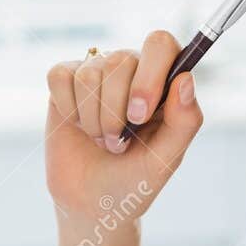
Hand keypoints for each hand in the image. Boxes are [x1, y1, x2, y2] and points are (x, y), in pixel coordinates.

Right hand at [44, 31, 203, 221]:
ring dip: (92, 119)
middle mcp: (131, 69)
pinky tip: (77, 125)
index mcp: (163, 80)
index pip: (159, 43)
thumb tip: (185, 79)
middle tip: (118, 142)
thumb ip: (185, 121)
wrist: (92, 201)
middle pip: (119, 60)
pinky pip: (60, 76)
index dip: (149, 75)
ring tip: (101, 139)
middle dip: (114, 112)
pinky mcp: (64, 80)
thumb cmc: (135, 178)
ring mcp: (96, 72)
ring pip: (89, 74)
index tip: (139, 116)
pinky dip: (68, 109)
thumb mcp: (166, 159)